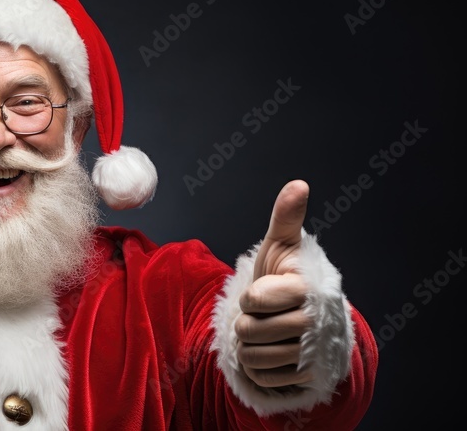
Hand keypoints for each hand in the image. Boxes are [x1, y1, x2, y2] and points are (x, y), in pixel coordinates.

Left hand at [235, 180, 313, 388]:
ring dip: (249, 347)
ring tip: (266, 334)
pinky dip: (257, 369)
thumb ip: (286, 217)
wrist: (306, 319)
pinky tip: (270, 355)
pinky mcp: (306, 377)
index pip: (253, 300)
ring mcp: (312, 353)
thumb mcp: (282, 246)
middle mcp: (314, 323)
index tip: (264, 293)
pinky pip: (261, 378)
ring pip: (253, 357)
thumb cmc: (287, 278)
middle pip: (249, 331)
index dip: (251, 297)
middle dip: (247, 323)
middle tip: (263, 316)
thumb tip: (298, 184)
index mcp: (307, 289)